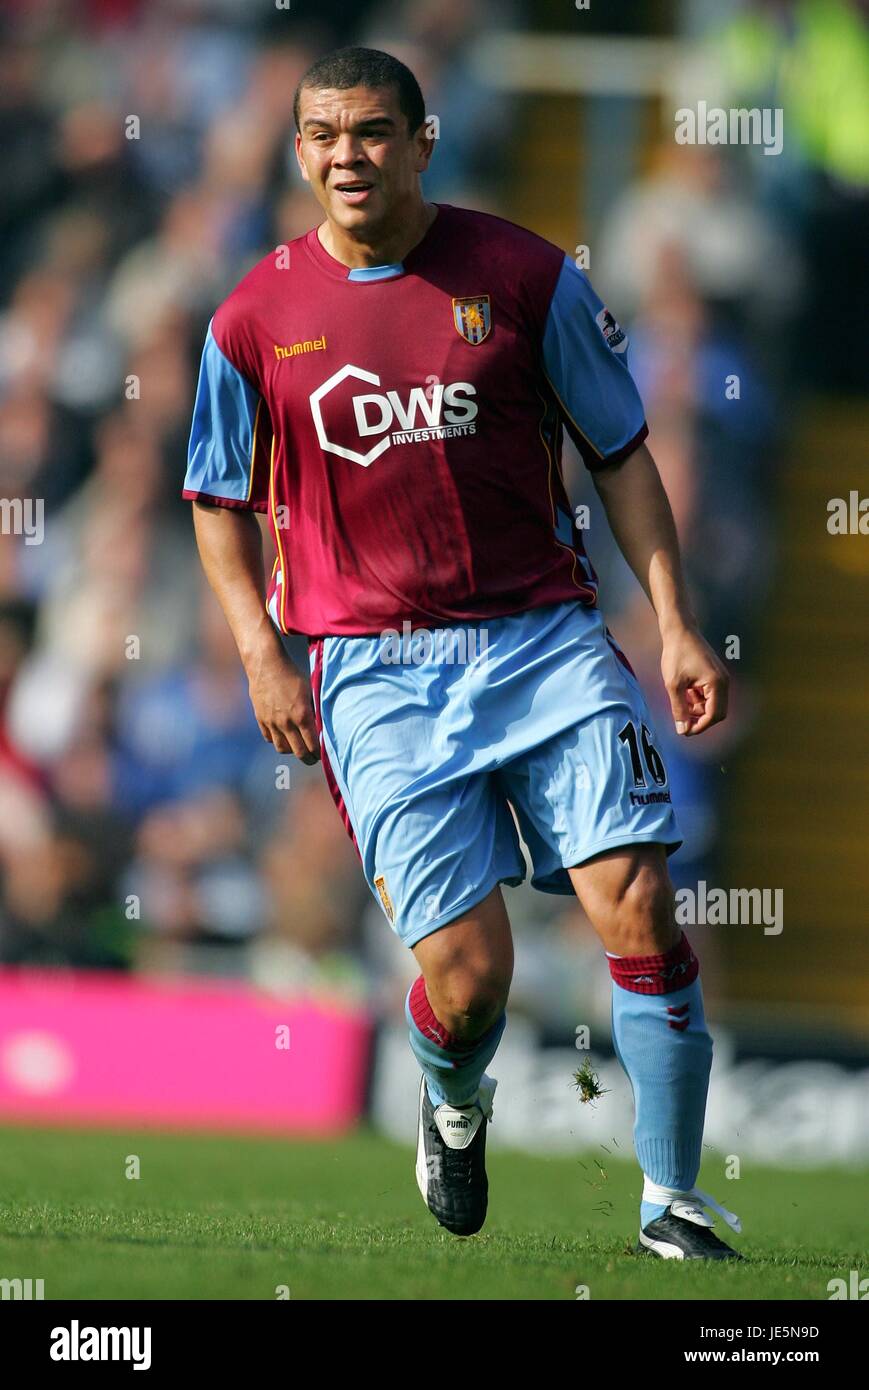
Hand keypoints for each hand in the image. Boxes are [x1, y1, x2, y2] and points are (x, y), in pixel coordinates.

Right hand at [247, 645, 319, 763]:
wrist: (266, 664)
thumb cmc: (292, 674)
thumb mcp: (309, 690)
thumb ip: (314, 710)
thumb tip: (320, 725)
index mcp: (302, 715)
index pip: (312, 745)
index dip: (319, 753)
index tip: (322, 754)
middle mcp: (286, 722)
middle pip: (298, 752)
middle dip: (308, 758)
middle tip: (312, 758)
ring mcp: (271, 722)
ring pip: (282, 748)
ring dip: (291, 750)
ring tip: (297, 747)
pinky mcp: (260, 719)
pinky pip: (269, 738)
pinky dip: (277, 740)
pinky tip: (283, 735)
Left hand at [660, 625, 728, 735]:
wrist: (680, 631)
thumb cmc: (676, 654)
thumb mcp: (673, 685)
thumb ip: (679, 709)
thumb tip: (682, 730)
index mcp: (716, 684)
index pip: (714, 715)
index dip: (700, 726)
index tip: (684, 731)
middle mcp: (723, 682)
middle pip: (717, 713)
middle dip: (700, 719)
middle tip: (682, 721)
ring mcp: (721, 678)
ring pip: (713, 705)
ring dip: (697, 709)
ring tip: (680, 701)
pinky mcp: (715, 676)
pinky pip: (710, 695)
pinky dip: (698, 699)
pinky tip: (684, 693)